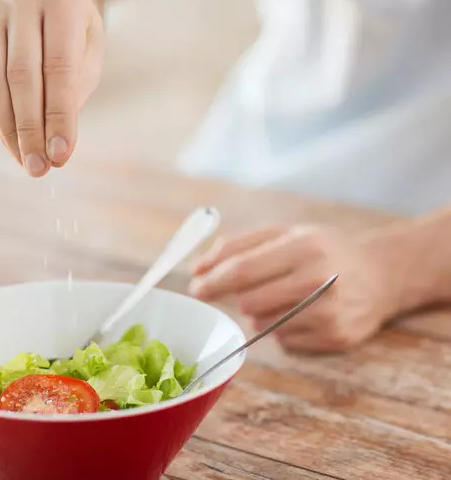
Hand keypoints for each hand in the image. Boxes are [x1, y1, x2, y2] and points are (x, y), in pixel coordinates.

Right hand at [0, 0, 104, 176]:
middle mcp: (19, 1)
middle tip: (40, 169)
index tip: (61, 155)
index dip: (58, 116)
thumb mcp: (90, 49)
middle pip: (20, 76)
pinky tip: (14, 142)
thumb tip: (54, 145)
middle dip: (30, 130)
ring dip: (9, 130)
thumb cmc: (75, 27)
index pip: (58, 68)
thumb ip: (75, 90)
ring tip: (26, 162)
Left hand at [188, 225, 398, 352]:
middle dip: (238, 298)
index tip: (195, 288)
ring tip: (284, 297)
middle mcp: (319, 279)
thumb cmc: (322, 250)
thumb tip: (198, 269)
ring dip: (260, 313)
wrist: (380, 275)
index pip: (242, 270)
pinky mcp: (336, 338)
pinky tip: (302, 313)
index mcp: (305, 246)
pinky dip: (282, 330)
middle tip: (243, 292)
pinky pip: (283, 342)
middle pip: (248, 302)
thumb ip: (237, 245)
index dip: (212, 281)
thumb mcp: (284, 234)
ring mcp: (330, 313)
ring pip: (262, 324)